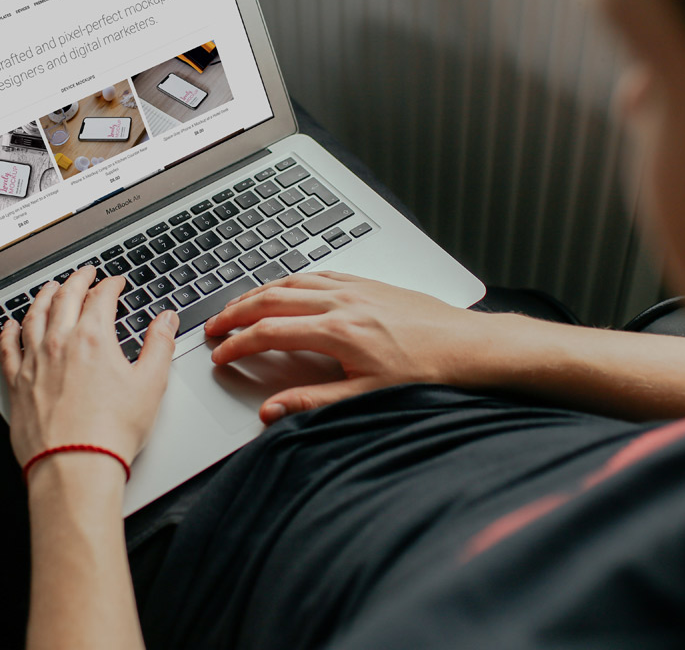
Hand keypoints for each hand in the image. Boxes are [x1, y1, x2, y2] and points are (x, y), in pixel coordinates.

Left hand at [0, 265, 178, 471]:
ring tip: (50, 288)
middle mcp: (59, 343)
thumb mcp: (151, 385)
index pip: (101, 297)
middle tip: (85, 273)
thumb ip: (160, 345)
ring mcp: (34, 362)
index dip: (111, 285)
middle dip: (77, 280)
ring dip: (43, 296)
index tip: (116, 282)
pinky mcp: (17, 384)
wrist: (74, 466)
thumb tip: (166, 320)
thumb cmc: (111, 432)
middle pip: (65, 298)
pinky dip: (10, 330)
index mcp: (93, 338)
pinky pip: (9, 347)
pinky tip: (11, 325)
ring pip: (34, 315)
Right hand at [204, 271, 484, 423]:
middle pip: (273, 298)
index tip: (219, 355)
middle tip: (214, 326)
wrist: (471, 348)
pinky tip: (290, 288)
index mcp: (336, 331)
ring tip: (240, 305)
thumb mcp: (367, 397)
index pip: (269, 333)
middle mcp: (342, 302)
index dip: (237, 344)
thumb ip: (313, 402)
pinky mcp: (371, 284)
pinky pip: (320, 275)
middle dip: (237, 312)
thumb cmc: (428, 373)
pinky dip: (293, 280)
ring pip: (294, 281)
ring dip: (261, 291)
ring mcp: (357, 288)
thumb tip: (272, 410)